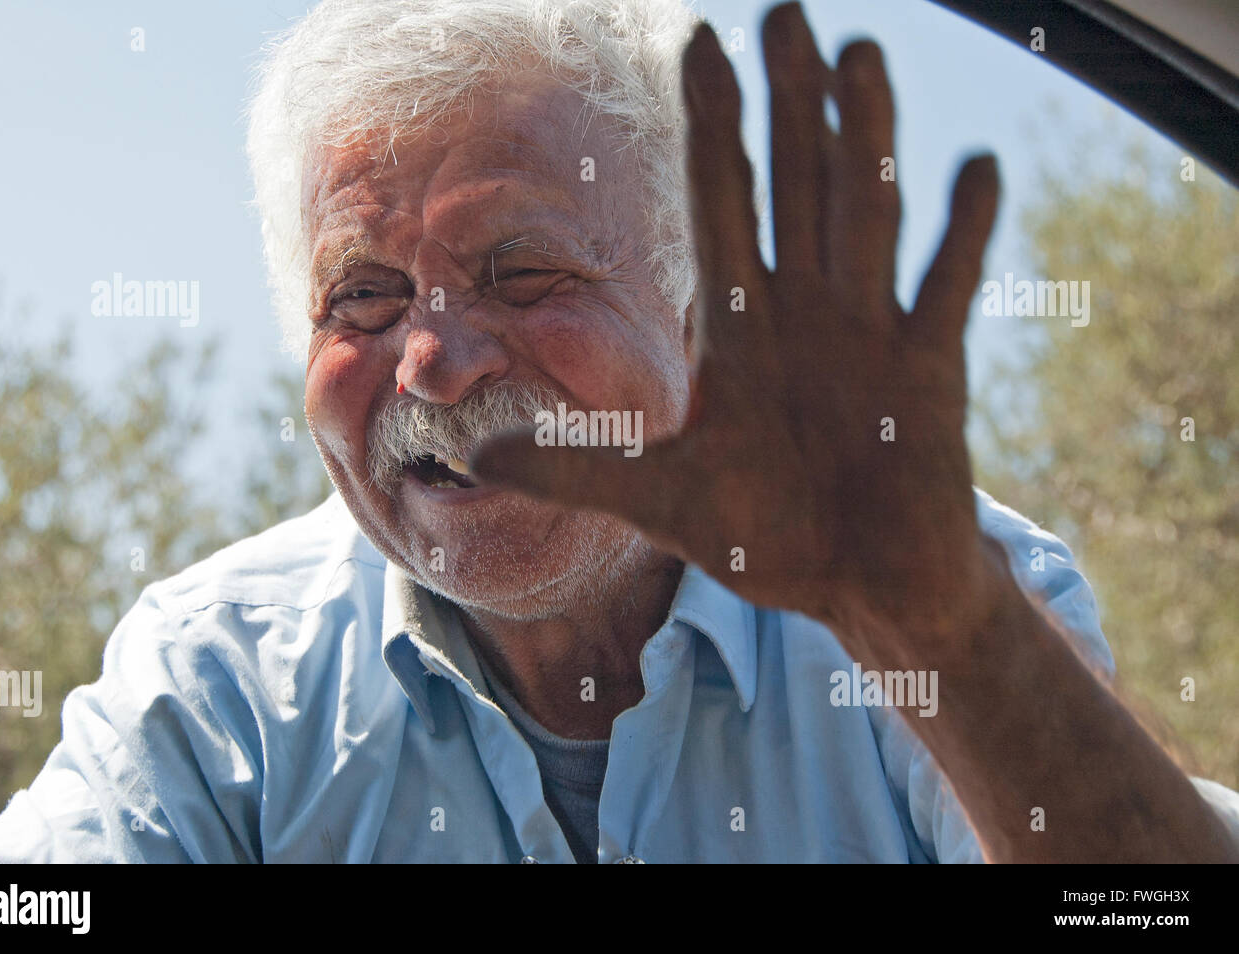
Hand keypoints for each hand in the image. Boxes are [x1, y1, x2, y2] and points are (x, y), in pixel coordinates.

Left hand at [472, 2, 1002, 663]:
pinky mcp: (929, 371)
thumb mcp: (657, 497)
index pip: (722, 207)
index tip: (702, 44)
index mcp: (740, 332)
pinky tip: (975, 169)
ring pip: (864, 216)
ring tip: (860, 53)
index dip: (714, 130)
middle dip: (787, 107)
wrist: (855, 582)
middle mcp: (804, 314)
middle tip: (786, 14)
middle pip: (795, 189)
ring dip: (862, 141)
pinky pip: (944, 290)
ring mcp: (868, 334)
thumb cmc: (765, 534)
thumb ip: (573, 469)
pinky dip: (962, 235)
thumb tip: (469, 457)